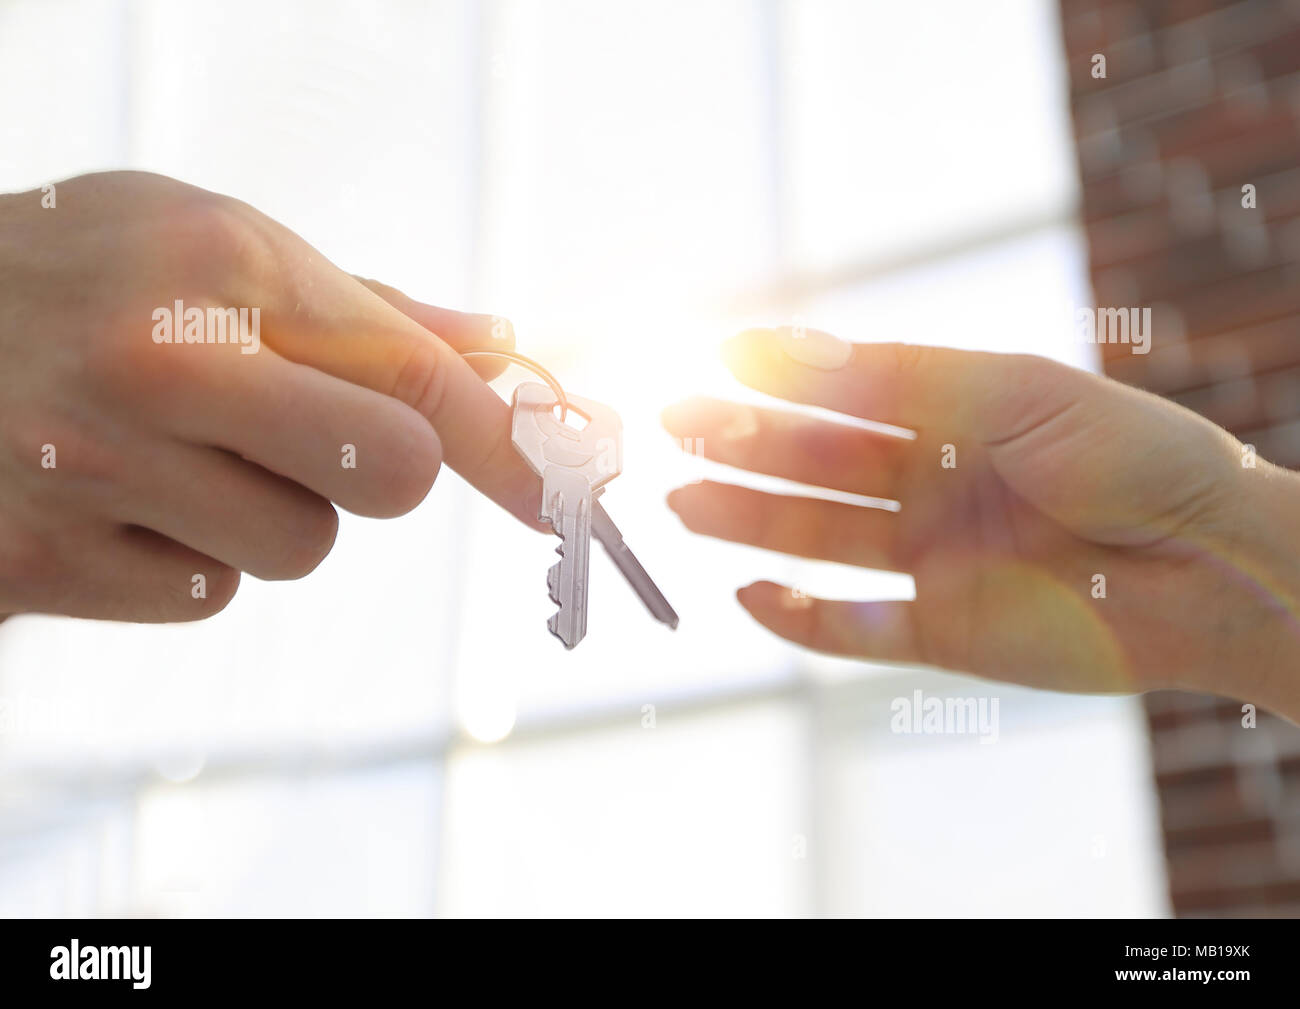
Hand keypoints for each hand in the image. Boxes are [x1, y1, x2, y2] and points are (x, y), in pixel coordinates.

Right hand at [0, 171, 539, 620]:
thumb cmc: (72, 274)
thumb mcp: (206, 241)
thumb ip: (361, 304)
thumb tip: (500, 345)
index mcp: (216, 266)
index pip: (416, 375)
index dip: (514, 444)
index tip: (575, 488)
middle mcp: (157, 369)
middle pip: (386, 480)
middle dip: (372, 469)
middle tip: (302, 429)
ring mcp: (91, 475)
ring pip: (296, 548)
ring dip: (265, 511)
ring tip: (171, 449)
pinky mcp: (40, 563)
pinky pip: (205, 592)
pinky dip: (184, 555)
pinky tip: (114, 497)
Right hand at [663, 327, 1299, 719]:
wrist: (1212, 564)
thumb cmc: (1130, 456)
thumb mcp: (1013, 393)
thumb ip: (898, 379)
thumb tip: (786, 349)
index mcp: (952, 417)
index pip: (844, 395)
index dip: (780, 378)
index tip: (717, 356)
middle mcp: (932, 485)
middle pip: (816, 465)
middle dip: (745, 445)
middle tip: (676, 427)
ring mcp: (933, 559)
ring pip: (819, 540)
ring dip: (749, 521)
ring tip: (682, 501)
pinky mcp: (944, 631)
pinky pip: (856, 627)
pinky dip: (802, 618)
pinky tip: (751, 593)